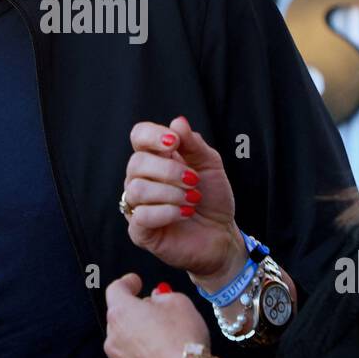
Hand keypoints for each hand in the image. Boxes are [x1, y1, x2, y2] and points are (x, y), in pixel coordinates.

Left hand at [104, 273, 210, 357]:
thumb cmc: (183, 337)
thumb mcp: (180, 303)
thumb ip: (162, 296)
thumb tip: (154, 300)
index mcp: (121, 312)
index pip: (115, 290)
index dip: (127, 283)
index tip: (137, 283)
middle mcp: (112, 337)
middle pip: (119, 317)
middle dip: (134, 312)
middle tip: (156, 313)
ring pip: (124, 342)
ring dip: (137, 337)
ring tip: (161, 340)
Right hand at [122, 116, 243, 283]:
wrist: (222, 235)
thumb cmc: (212, 198)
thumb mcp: (210, 165)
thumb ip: (193, 143)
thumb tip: (177, 122)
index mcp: (155, 159)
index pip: (139, 136)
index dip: (152, 135)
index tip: (174, 142)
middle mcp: (141, 179)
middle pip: (136, 163)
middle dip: (168, 170)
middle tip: (193, 181)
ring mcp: (137, 205)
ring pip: (137, 189)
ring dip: (171, 193)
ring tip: (192, 200)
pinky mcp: (140, 231)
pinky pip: (141, 215)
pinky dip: (167, 212)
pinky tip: (184, 214)